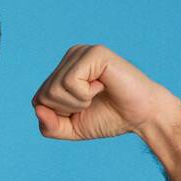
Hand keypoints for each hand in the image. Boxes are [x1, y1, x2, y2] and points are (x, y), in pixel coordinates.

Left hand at [31, 44, 180, 139]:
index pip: (38, 99)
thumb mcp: (71, 128)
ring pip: (54, 89)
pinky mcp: (94, 53)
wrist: (142, 117)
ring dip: (77, 102)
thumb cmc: (109, 118)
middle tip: (92, 102)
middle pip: (44, 95)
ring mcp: (82, 52)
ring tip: (97, 94)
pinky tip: (102, 86)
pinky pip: (70, 82)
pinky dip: (85, 95)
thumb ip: (49, 126)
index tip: (83, 109)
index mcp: (63, 70)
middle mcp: (70, 56)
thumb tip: (37, 109)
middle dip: (67, 109)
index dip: (59, 116)